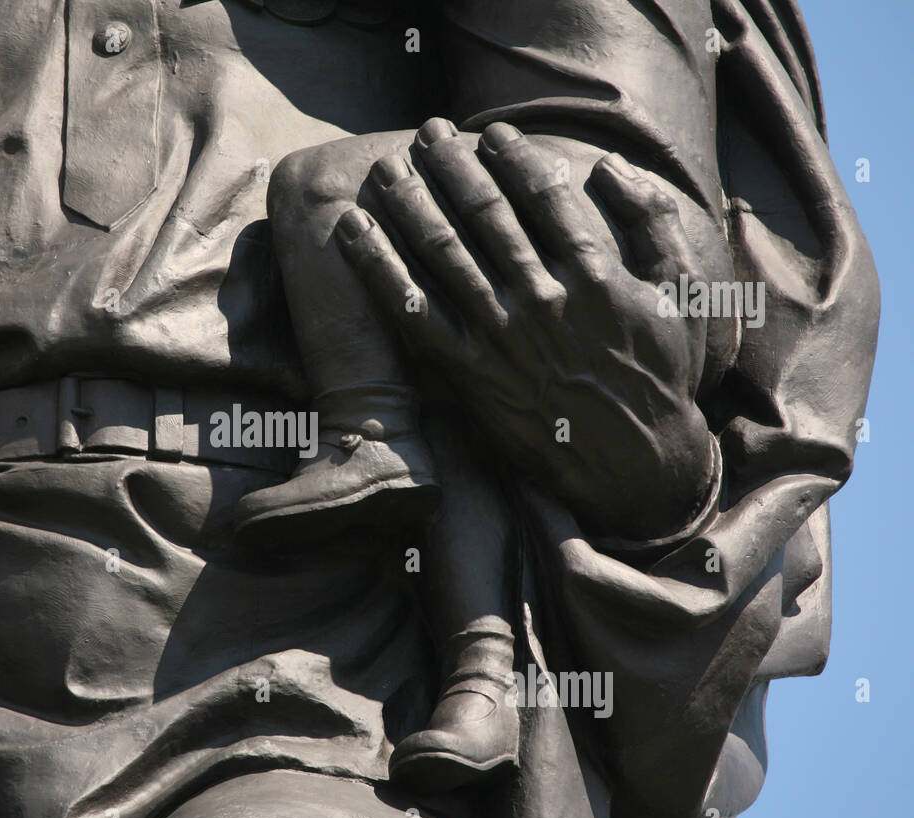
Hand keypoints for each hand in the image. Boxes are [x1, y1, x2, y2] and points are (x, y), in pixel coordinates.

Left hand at [336, 119, 718, 540]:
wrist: (636, 462)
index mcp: (596, 276)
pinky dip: (379, 268)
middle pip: (485, 215)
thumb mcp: (682, 294)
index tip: (490, 133)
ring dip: (410, 203)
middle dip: (452, 167)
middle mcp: (544, 300)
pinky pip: (412, 314)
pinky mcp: (469, 374)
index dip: (514, 157)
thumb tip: (609, 168)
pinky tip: (356, 233)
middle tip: (427, 134)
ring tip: (386, 169)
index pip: (545, 197)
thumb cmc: (661, 374)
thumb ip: (652, 224)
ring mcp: (502, 338)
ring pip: (444, 254)